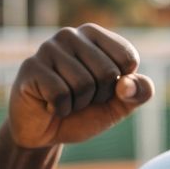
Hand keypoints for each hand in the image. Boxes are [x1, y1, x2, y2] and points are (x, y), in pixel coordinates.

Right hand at [8, 24, 153, 147]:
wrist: (44, 134)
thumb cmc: (84, 113)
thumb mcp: (121, 104)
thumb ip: (139, 91)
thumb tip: (127, 84)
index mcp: (96, 35)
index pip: (128, 58)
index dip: (121, 85)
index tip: (103, 89)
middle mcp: (71, 35)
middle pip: (107, 72)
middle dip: (99, 96)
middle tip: (80, 98)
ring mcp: (48, 48)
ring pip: (83, 84)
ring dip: (78, 104)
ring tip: (65, 100)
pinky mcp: (30, 67)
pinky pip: (60, 94)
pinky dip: (60, 108)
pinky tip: (49, 104)